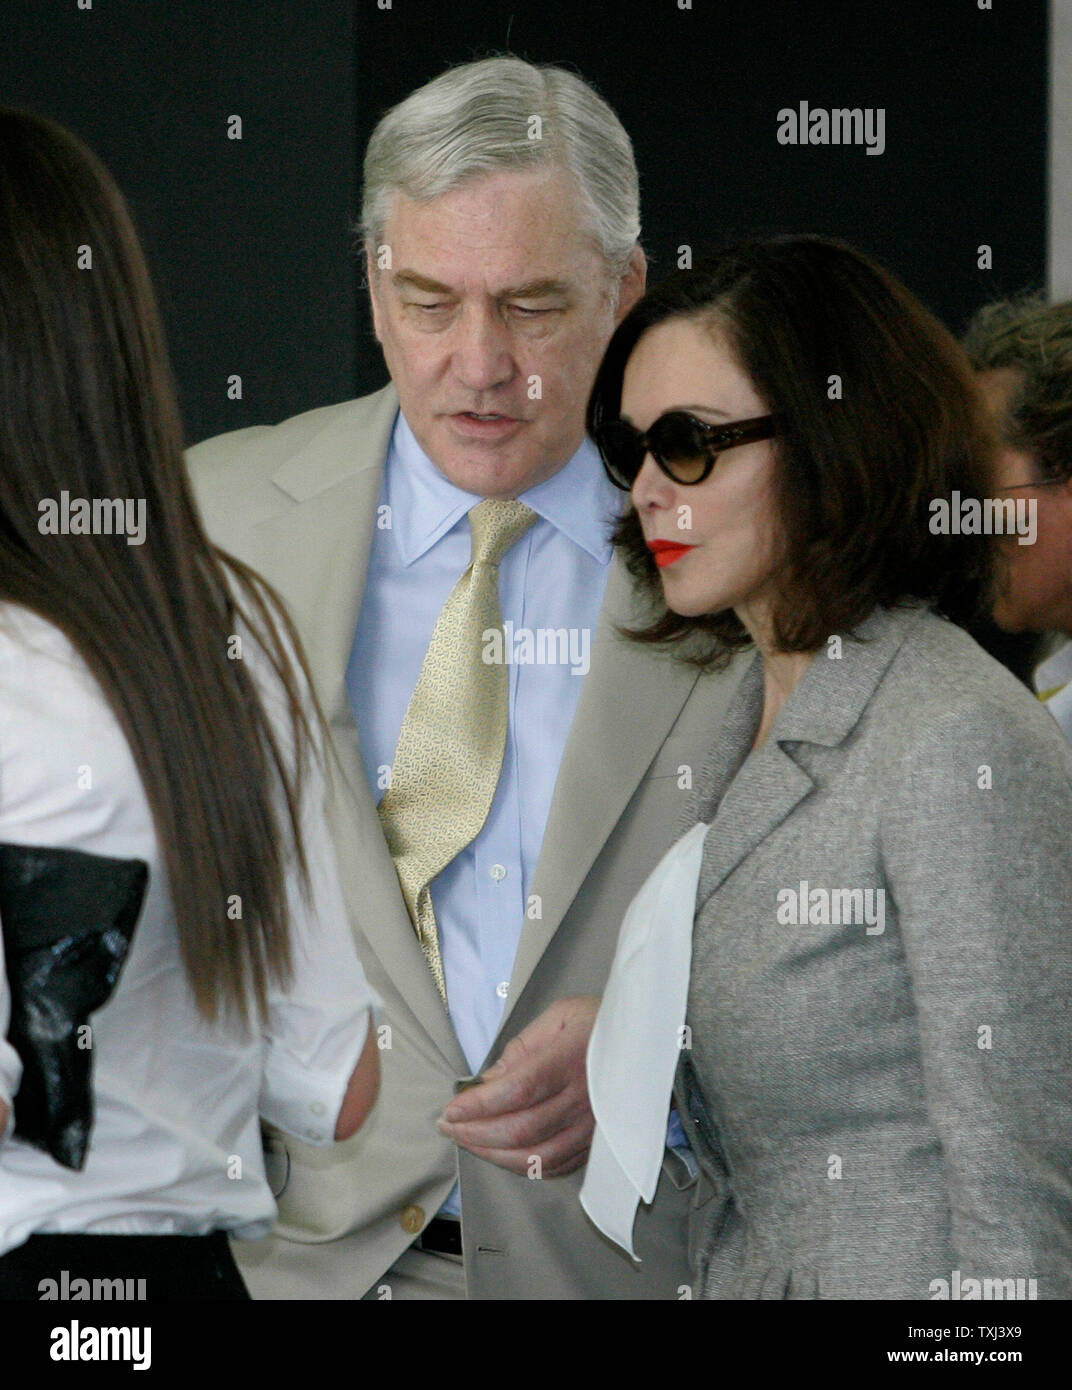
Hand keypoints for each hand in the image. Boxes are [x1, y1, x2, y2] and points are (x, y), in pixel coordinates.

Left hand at [436, 995, 599, 1177]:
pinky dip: (523, 1166)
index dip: (479, 1105)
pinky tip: (503, 1155)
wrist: (649, 1041)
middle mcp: (584, 1097)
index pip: (518, 1089)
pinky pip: (556, 1166)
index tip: (450, 1109)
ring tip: (468, 1142)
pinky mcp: (597, 1142)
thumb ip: (522, 1048)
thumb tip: (487, 1081)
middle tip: (448, 1126)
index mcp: (571, 1058)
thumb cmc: (600, 1023)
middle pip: (522, 1129)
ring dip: (493, 1155)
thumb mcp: (560, 1016)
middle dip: (475, 1132)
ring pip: (536, 1157)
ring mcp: (593, 1125)